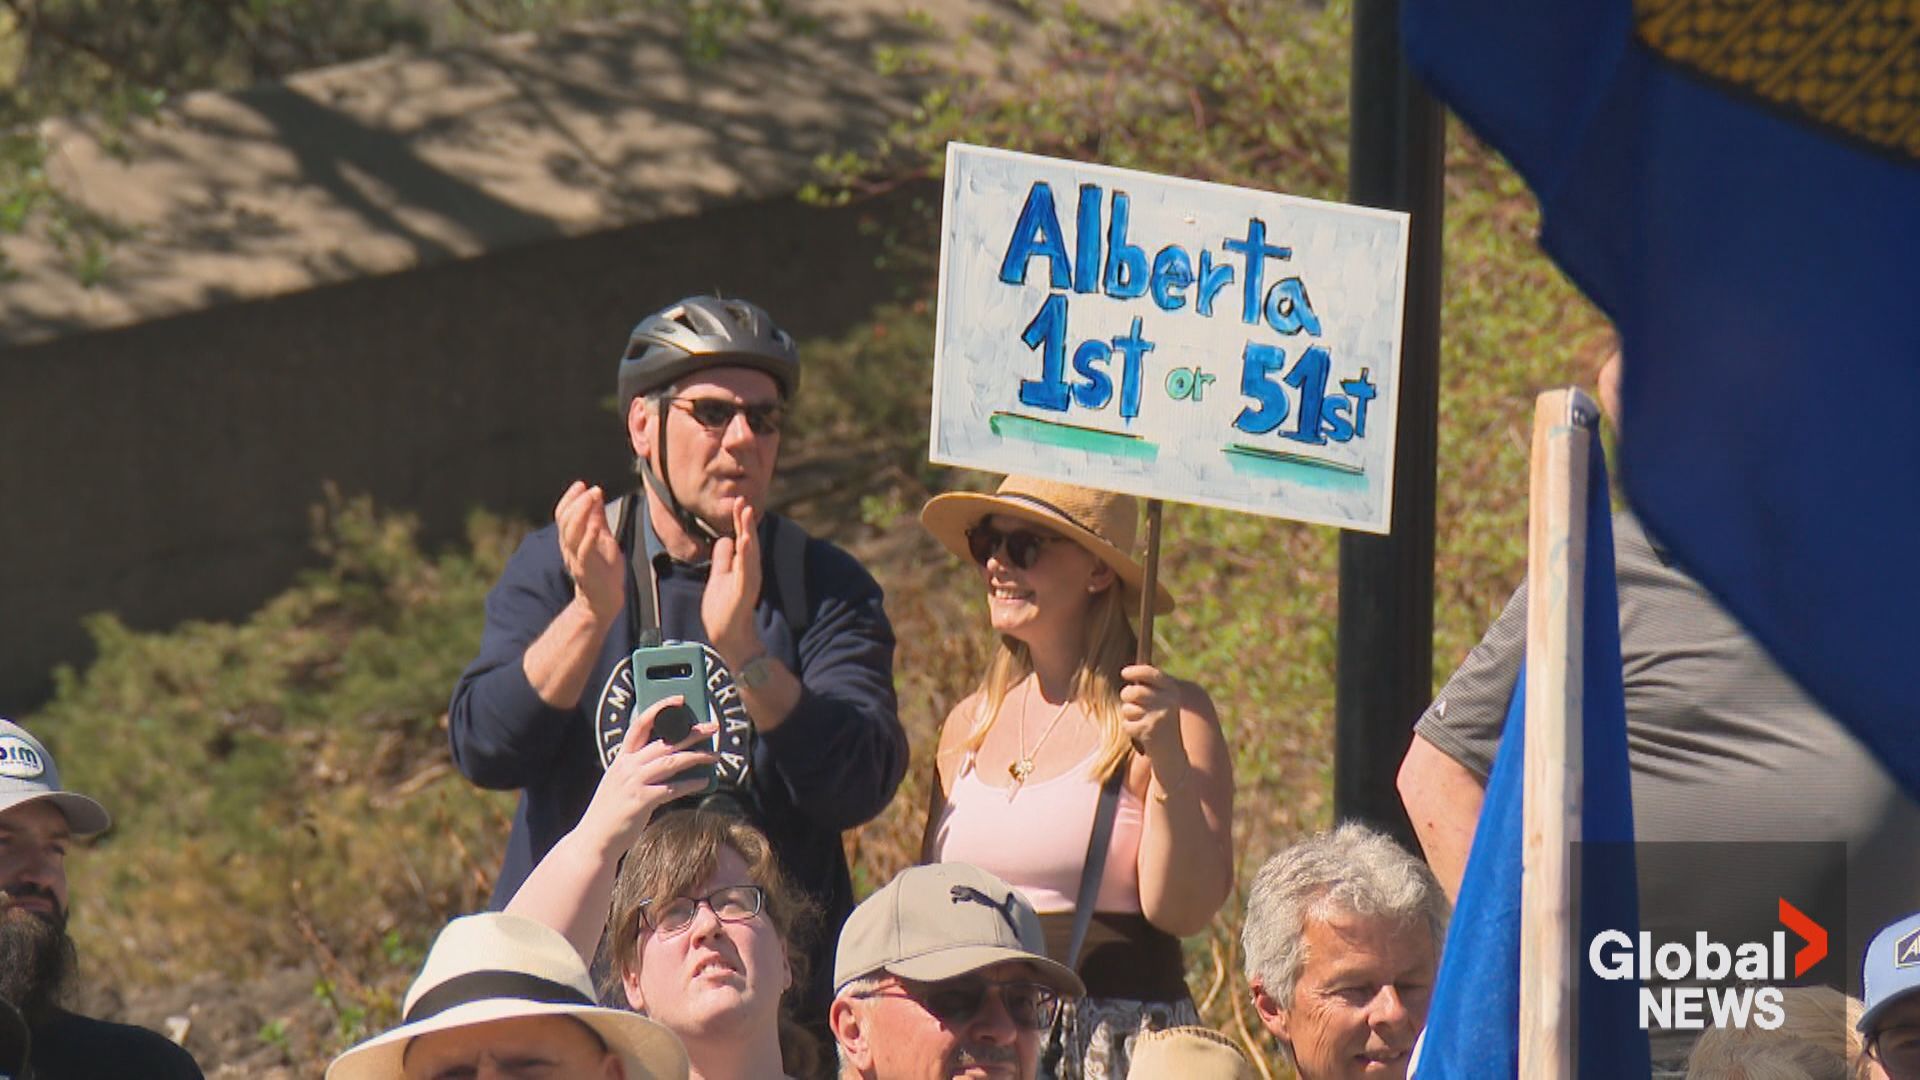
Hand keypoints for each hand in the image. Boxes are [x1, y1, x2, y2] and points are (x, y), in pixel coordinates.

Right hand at [555, 481, 623, 624]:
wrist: (604, 600)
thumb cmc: (603, 570)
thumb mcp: (602, 539)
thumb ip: (597, 519)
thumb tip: (596, 496)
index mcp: (571, 540)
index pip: (563, 515)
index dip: (570, 498)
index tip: (581, 484)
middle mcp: (569, 548)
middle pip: (564, 520)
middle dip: (577, 501)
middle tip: (591, 489)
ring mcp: (577, 559)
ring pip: (570, 532)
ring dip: (582, 512)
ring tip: (593, 497)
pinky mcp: (587, 569)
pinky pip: (584, 550)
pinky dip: (588, 534)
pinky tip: (595, 522)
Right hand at [576, 695, 717, 856]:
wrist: (594, 839)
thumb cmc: (612, 810)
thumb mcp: (621, 781)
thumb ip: (641, 767)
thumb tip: (674, 757)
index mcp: (622, 758)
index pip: (640, 724)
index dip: (660, 708)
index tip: (680, 699)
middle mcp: (627, 766)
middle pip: (664, 742)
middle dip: (692, 732)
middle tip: (713, 727)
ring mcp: (633, 783)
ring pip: (672, 762)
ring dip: (697, 757)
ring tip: (715, 755)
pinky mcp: (641, 801)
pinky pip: (672, 788)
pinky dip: (690, 784)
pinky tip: (704, 781)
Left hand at [702, 500, 762, 663]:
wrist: (727, 636)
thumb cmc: (724, 609)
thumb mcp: (719, 575)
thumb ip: (723, 558)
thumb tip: (725, 539)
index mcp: (742, 566)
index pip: (743, 538)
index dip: (740, 521)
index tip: (738, 502)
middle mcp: (748, 571)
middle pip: (748, 541)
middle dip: (746, 522)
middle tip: (744, 502)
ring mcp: (748, 581)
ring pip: (750, 553)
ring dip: (749, 533)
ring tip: (746, 515)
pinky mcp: (744, 592)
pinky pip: (746, 571)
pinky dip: (746, 556)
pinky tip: (743, 541)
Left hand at [1120, 664, 1191, 774]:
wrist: (1172, 755)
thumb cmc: (1162, 724)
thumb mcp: (1162, 702)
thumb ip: (1149, 688)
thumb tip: (1128, 672)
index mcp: (1173, 691)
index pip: (1151, 673)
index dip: (1136, 671)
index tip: (1124, 673)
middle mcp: (1168, 701)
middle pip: (1134, 692)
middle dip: (1126, 696)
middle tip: (1129, 703)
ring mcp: (1159, 716)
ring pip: (1128, 708)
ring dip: (1129, 716)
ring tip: (1141, 722)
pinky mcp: (1149, 730)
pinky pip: (1126, 724)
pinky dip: (1129, 729)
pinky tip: (1141, 734)